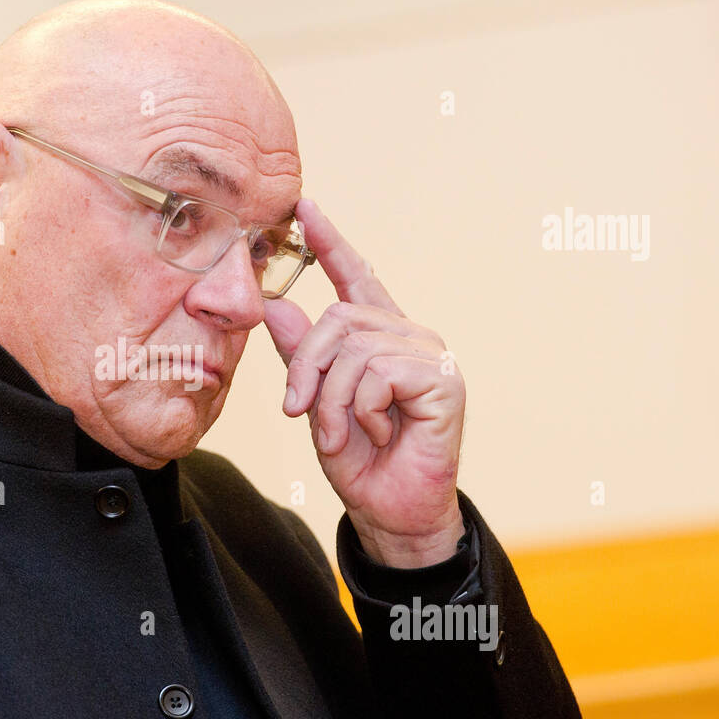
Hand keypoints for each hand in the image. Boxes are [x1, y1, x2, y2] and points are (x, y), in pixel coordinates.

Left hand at [264, 198, 465, 568]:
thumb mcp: (315, 402)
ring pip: (353, 349)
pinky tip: (380, 433)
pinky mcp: (443, 381)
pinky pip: (377, 374)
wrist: (389, 511)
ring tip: (345, 433)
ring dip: (332, 400)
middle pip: (337, 320)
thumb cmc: (358, 459)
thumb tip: (275, 304)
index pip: (356, 278)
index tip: (304, 208)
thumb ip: (301, 355)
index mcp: (380, 337)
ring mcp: (431, 356)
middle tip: (300, 411)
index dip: (331, 243)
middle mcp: (409, 337)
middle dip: (307, 368)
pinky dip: (362, 410)